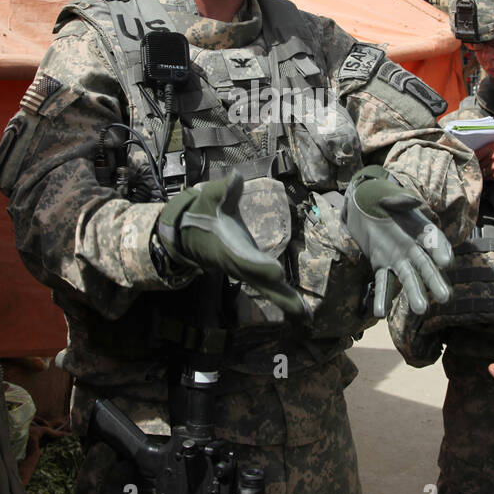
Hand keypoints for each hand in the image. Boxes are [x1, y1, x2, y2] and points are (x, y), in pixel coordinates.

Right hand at [157, 173, 303, 316]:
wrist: (186, 234)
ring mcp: (245, 270)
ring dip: (286, 301)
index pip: (246, 259)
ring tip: (307, 316)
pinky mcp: (250, 270)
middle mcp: (238, 264)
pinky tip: (300, 309)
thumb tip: (235, 177)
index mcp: (229, 249)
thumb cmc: (201, 213)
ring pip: (266, 288)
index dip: (260, 266)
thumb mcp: (210, 199)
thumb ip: (224, 190)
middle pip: (261, 283)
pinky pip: (267, 287)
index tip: (278, 272)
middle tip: (302, 312)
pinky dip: (282, 297)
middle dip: (280, 296)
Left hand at [342, 165, 451, 318]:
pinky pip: (383, 282)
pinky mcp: (382, 265)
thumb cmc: (384, 199)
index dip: (441, 251)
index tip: (446, 263)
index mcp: (421, 230)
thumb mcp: (392, 196)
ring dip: (414, 293)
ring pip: (408, 278)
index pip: (434, 241)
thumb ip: (402, 200)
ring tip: (420, 310)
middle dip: (435, 281)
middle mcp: (414, 248)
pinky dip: (381, 296)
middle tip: (444, 297)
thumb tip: (413, 202)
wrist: (365, 206)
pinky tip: (380, 312)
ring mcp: (398, 259)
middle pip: (426, 266)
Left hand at [474, 138, 493, 184]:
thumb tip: (477, 145)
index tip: (468, 157)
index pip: (476, 152)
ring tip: (488, 168)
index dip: (471, 156)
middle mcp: (493, 157)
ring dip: (483, 170)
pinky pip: (488, 177)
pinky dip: (489, 175)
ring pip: (482, 171)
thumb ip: (491, 144)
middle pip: (478, 162)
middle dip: (477, 164)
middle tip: (475, 164)